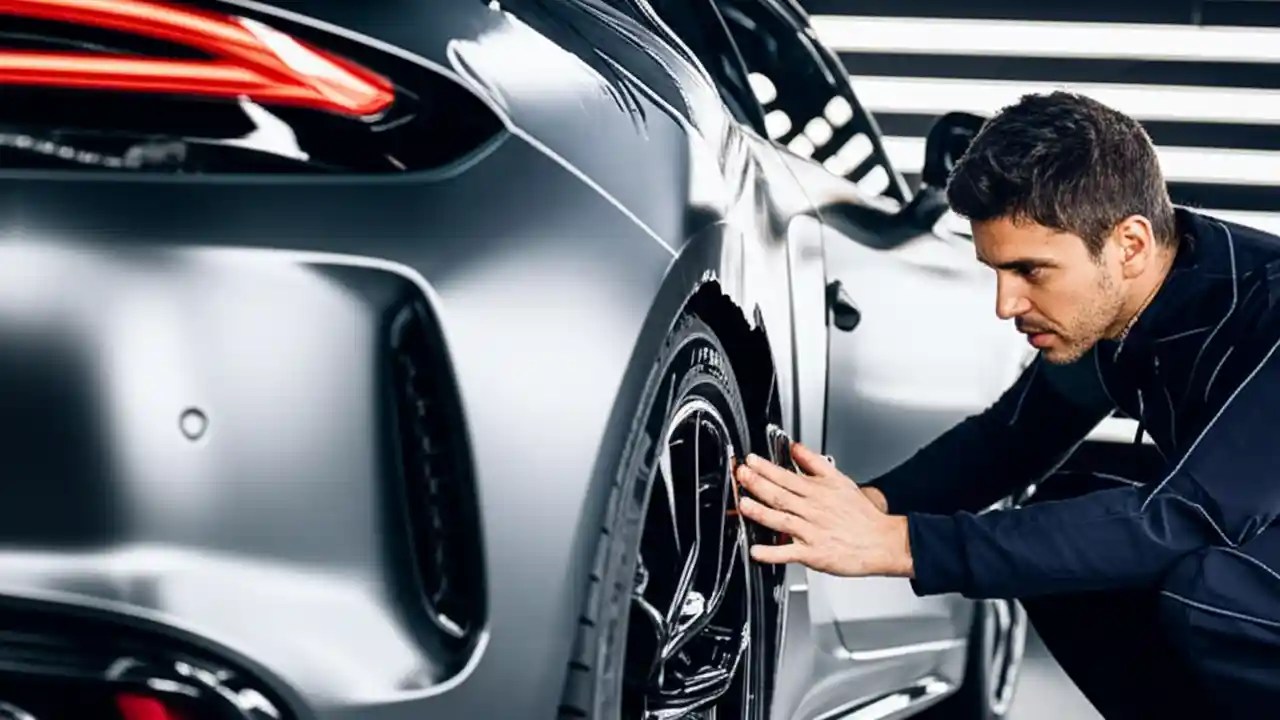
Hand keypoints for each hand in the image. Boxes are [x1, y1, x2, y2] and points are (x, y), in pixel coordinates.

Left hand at [734, 443, 912, 577]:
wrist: (883, 541)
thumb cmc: (862, 514)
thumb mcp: (840, 480)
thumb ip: (814, 463)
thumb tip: (795, 448)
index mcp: (818, 492)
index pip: (787, 476)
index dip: (766, 468)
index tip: (750, 461)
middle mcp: (813, 510)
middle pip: (781, 495)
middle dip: (758, 484)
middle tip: (742, 475)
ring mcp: (812, 532)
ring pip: (782, 520)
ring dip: (761, 512)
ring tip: (744, 505)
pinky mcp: (814, 554)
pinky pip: (789, 553)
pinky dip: (772, 553)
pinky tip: (757, 551)